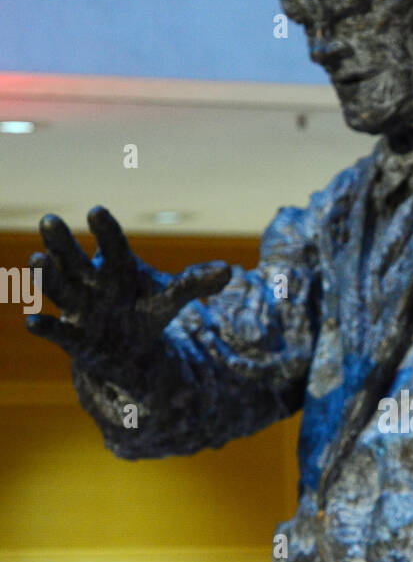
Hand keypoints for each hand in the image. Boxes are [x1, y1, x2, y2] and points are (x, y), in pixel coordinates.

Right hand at [27, 206, 229, 376]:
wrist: (127, 350)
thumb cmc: (144, 312)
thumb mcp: (170, 300)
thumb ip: (193, 284)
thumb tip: (228, 271)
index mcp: (117, 268)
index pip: (113, 245)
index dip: (106, 230)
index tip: (97, 211)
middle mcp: (91, 283)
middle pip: (74, 258)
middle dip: (61, 242)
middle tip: (50, 221)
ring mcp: (78, 308)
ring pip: (58, 288)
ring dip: (46, 275)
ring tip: (36, 259)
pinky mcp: (73, 337)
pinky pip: (56, 330)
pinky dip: (45, 326)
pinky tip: (33, 321)